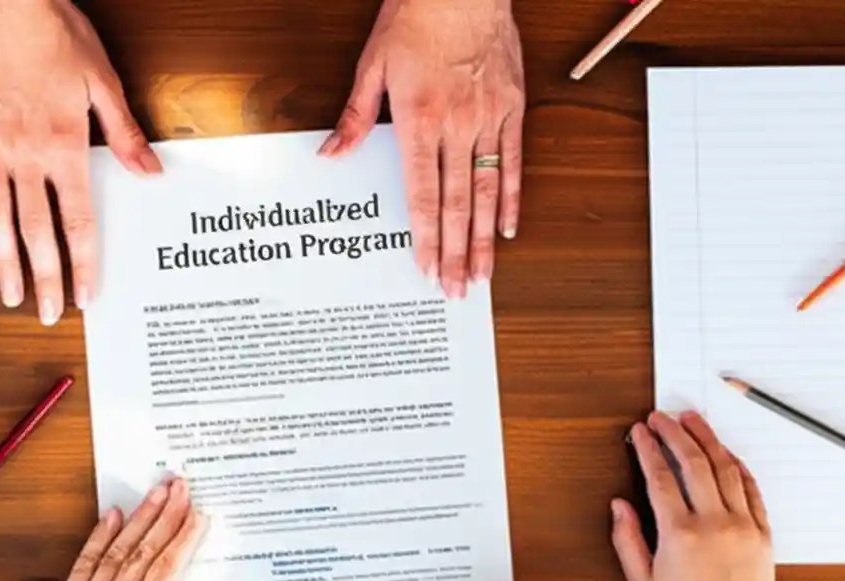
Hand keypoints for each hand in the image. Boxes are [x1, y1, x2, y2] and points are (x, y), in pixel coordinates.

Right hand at [0, 0, 160, 325]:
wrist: (8, 3)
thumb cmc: (58, 36)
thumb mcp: (104, 82)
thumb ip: (124, 134)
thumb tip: (150, 173)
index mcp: (64, 147)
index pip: (76, 221)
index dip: (82, 263)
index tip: (86, 295)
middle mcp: (25, 156)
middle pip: (35, 232)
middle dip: (44, 278)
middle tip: (49, 314)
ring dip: (2, 262)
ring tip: (8, 296)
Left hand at [13, 477, 220, 580]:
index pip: (165, 573)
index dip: (183, 540)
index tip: (198, 516)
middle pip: (144, 553)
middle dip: (166, 516)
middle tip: (182, 486)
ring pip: (117, 551)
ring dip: (140, 518)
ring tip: (158, 490)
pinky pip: (83, 563)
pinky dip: (99, 536)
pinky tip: (114, 516)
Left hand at [322, 0, 524, 295]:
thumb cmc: (415, 17)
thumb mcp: (372, 66)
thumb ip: (354, 118)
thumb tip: (330, 155)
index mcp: (419, 120)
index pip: (422, 195)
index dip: (426, 238)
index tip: (427, 269)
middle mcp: (457, 125)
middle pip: (457, 204)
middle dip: (456, 252)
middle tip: (456, 290)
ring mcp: (489, 118)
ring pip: (488, 190)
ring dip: (485, 238)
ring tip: (484, 274)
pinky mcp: (512, 107)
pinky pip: (514, 160)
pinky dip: (512, 196)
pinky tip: (509, 227)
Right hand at [613, 411, 776, 580]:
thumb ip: (626, 539)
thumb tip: (618, 503)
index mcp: (679, 534)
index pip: (659, 477)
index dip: (648, 449)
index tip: (640, 431)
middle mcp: (714, 523)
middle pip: (693, 463)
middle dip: (675, 433)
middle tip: (661, 416)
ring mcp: (742, 525)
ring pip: (725, 468)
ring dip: (707, 439)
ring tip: (692, 420)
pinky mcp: (763, 532)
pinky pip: (751, 489)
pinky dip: (737, 465)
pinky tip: (724, 452)